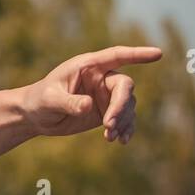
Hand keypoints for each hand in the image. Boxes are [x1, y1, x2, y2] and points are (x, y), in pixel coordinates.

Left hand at [22, 45, 162, 140]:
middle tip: (108, 125)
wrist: (35, 116)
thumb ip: (69, 102)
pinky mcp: (106, 112)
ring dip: (122, 121)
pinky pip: (125, 119)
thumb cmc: (39, 100)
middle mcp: (101, 78)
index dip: (137, 54)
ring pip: (127, 105)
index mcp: (88, 66)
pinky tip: (122, 141)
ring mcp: (105, 95)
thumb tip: (89, 106)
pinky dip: (126, 129)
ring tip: (109, 137)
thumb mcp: (50, 99)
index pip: (117, 56)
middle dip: (120, 106)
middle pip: (124, 87)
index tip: (158, 54)